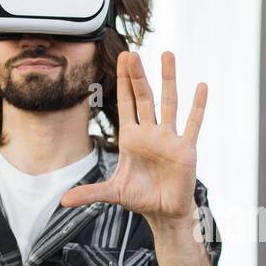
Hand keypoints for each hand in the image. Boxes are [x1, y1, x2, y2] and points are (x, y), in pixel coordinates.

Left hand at [61, 51, 207, 223]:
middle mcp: (151, 133)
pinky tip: (201, 87)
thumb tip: (63, 201)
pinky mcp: (186, 150)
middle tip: (132, 53)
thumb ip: (90, 193)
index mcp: (132, 138)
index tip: (122, 57)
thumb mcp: (113, 193)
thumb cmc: (140, 198)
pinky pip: (193, 124)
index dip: (123, 81)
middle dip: (138, 76)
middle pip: (144, 98)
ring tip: (167, 55)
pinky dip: (198, 106)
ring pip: (169, 103)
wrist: (164, 212)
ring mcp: (169, 139)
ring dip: (168, 79)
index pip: (126, 103)